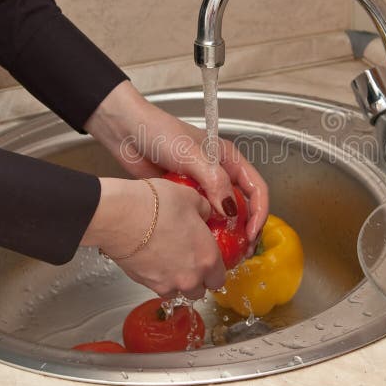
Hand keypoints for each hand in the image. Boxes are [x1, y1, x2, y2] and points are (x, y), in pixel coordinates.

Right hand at [80, 177, 225, 298]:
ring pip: (177, 291)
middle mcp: (190, 278)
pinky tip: (153, 259)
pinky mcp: (144, 283)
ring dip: (176, 281)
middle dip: (197, 279)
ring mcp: (166, 283)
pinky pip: (157, 286)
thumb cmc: (157, 205)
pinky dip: (157, 278)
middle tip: (189, 259)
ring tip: (169, 260)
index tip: (209, 260)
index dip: (215, 270)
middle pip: (199, 291)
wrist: (119, 215)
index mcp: (208, 258)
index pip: (219, 279)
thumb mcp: (191, 198)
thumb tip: (205, 215)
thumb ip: (205, 211)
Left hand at [84, 81, 268, 254]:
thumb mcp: (191, 154)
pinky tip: (201, 244)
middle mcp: (219, 174)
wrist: (126, 132)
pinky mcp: (184, 197)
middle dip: (246, 228)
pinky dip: (204, 231)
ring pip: (222, 215)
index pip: (256, 188)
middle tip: (243, 250)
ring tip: (225, 253)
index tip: (252, 232)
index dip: (259, 212)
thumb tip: (230, 210)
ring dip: (226, 233)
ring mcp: (201, 187)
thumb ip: (214, 181)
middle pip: (243, 205)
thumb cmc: (158, 132)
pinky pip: (200, 217)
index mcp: (229, 159)